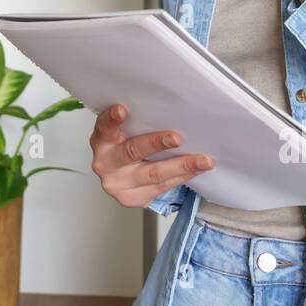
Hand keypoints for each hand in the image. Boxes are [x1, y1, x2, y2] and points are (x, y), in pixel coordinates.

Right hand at [89, 103, 213, 207]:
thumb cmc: (125, 145)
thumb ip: (136, 122)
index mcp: (101, 140)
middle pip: (132, 151)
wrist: (120, 176)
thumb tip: (170, 107)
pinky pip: (162, 187)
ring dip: (182, 165)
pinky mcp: (132, 198)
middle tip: (177, 137)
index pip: (105, 127)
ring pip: (153, 174)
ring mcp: (118, 183)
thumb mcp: (124, 131)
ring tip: (203, 160)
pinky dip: (182, 177)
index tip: (122, 109)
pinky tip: (196, 169)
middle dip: (156, 143)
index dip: (112, 119)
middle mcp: (106, 163)